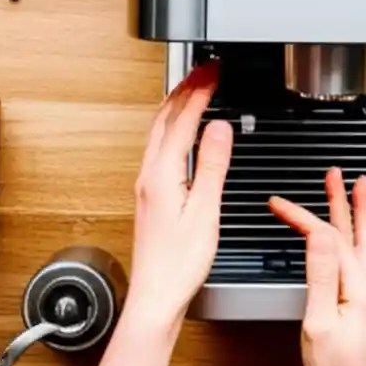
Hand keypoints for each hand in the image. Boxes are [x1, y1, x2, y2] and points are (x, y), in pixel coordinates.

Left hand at [127, 61, 233, 328]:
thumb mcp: (204, 212)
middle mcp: (148, 175)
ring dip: (176, 105)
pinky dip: (173, 128)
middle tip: (205, 69)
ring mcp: (146, 185)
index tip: (214, 70)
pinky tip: (182, 134)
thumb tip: (219, 128)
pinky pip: (159, 148)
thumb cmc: (178, 264)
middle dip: (185, 89)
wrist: (156, 296)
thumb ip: (212, 166)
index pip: (181, 120)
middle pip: (164, 119)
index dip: (200, 91)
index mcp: (161, 175)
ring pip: (158, 131)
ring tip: (194, 89)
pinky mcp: (150, 196)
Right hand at [269, 168, 365, 365]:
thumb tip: (317, 237)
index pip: (328, 236)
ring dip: (358, 212)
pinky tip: (362, 233)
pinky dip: (362, 235)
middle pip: (356, 231)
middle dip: (343, 199)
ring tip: (355, 189)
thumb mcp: (319, 323)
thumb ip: (320, 276)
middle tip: (335, 174)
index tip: (279, 204)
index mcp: (360, 286)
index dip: (302, 216)